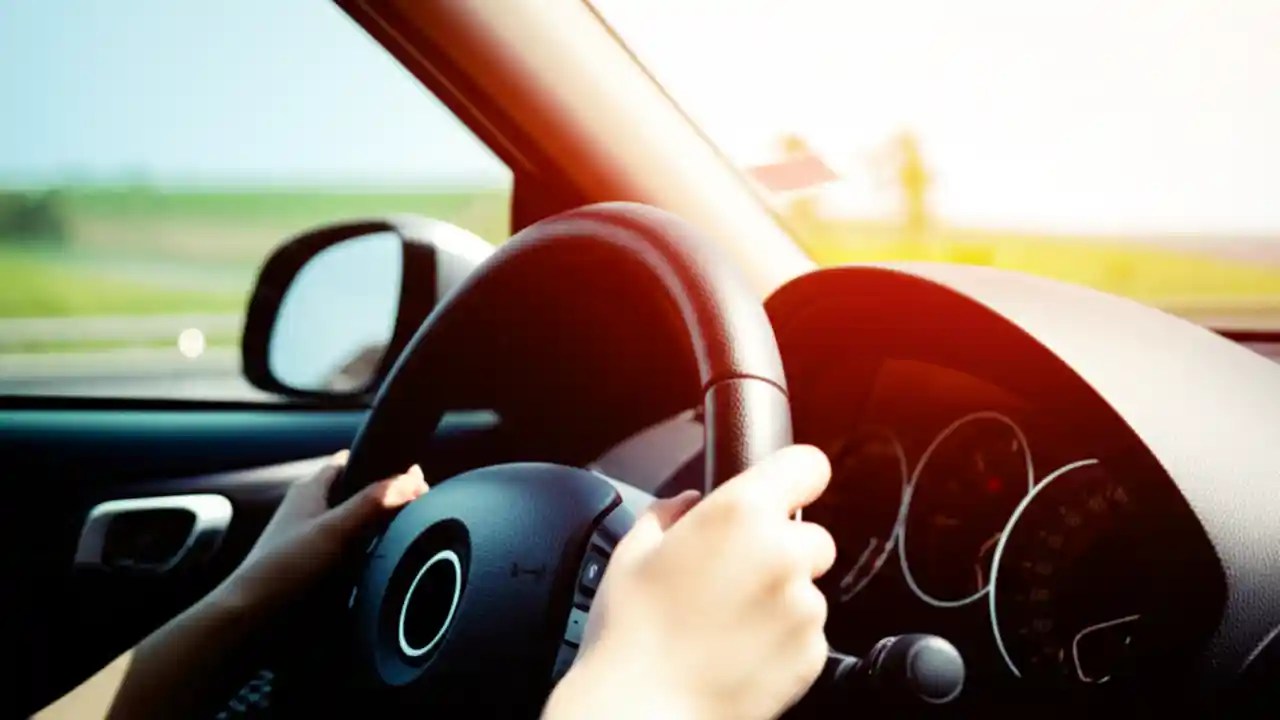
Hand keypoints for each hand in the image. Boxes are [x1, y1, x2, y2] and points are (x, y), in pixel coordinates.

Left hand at [218, 450, 428, 611]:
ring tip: (403, 532)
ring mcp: (309, 537)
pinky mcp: (312, 564)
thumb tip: (411, 479)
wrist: (252, 617)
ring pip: (351, 523)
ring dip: (373, 527)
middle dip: (381, 498)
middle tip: (414, 504)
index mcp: (310, 489)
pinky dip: (364, 552)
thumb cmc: (283, 567)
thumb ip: (372, 503)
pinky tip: (379, 562)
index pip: (348, 462)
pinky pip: (346, 550)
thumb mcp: (334, 530)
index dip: (377, 463)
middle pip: (353, 493)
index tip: (409, 473)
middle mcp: (308, 509)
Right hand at [546, 445, 835, 719]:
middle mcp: (783, 553)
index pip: (807, 465)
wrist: (643, 712)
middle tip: (734, 576)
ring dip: (781, 598)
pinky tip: (738, 651)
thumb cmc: (631, 633)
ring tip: (727, 623)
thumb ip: (669, 513)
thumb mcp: (632, 552)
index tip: (782, 492)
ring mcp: (804, 606)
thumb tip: (688, 504)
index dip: (794, 478)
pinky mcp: (813, 653)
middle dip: (782, 550)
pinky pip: (807, 632)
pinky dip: (782, 639)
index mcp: (740, 513)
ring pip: (808, 587)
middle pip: (811, 536)